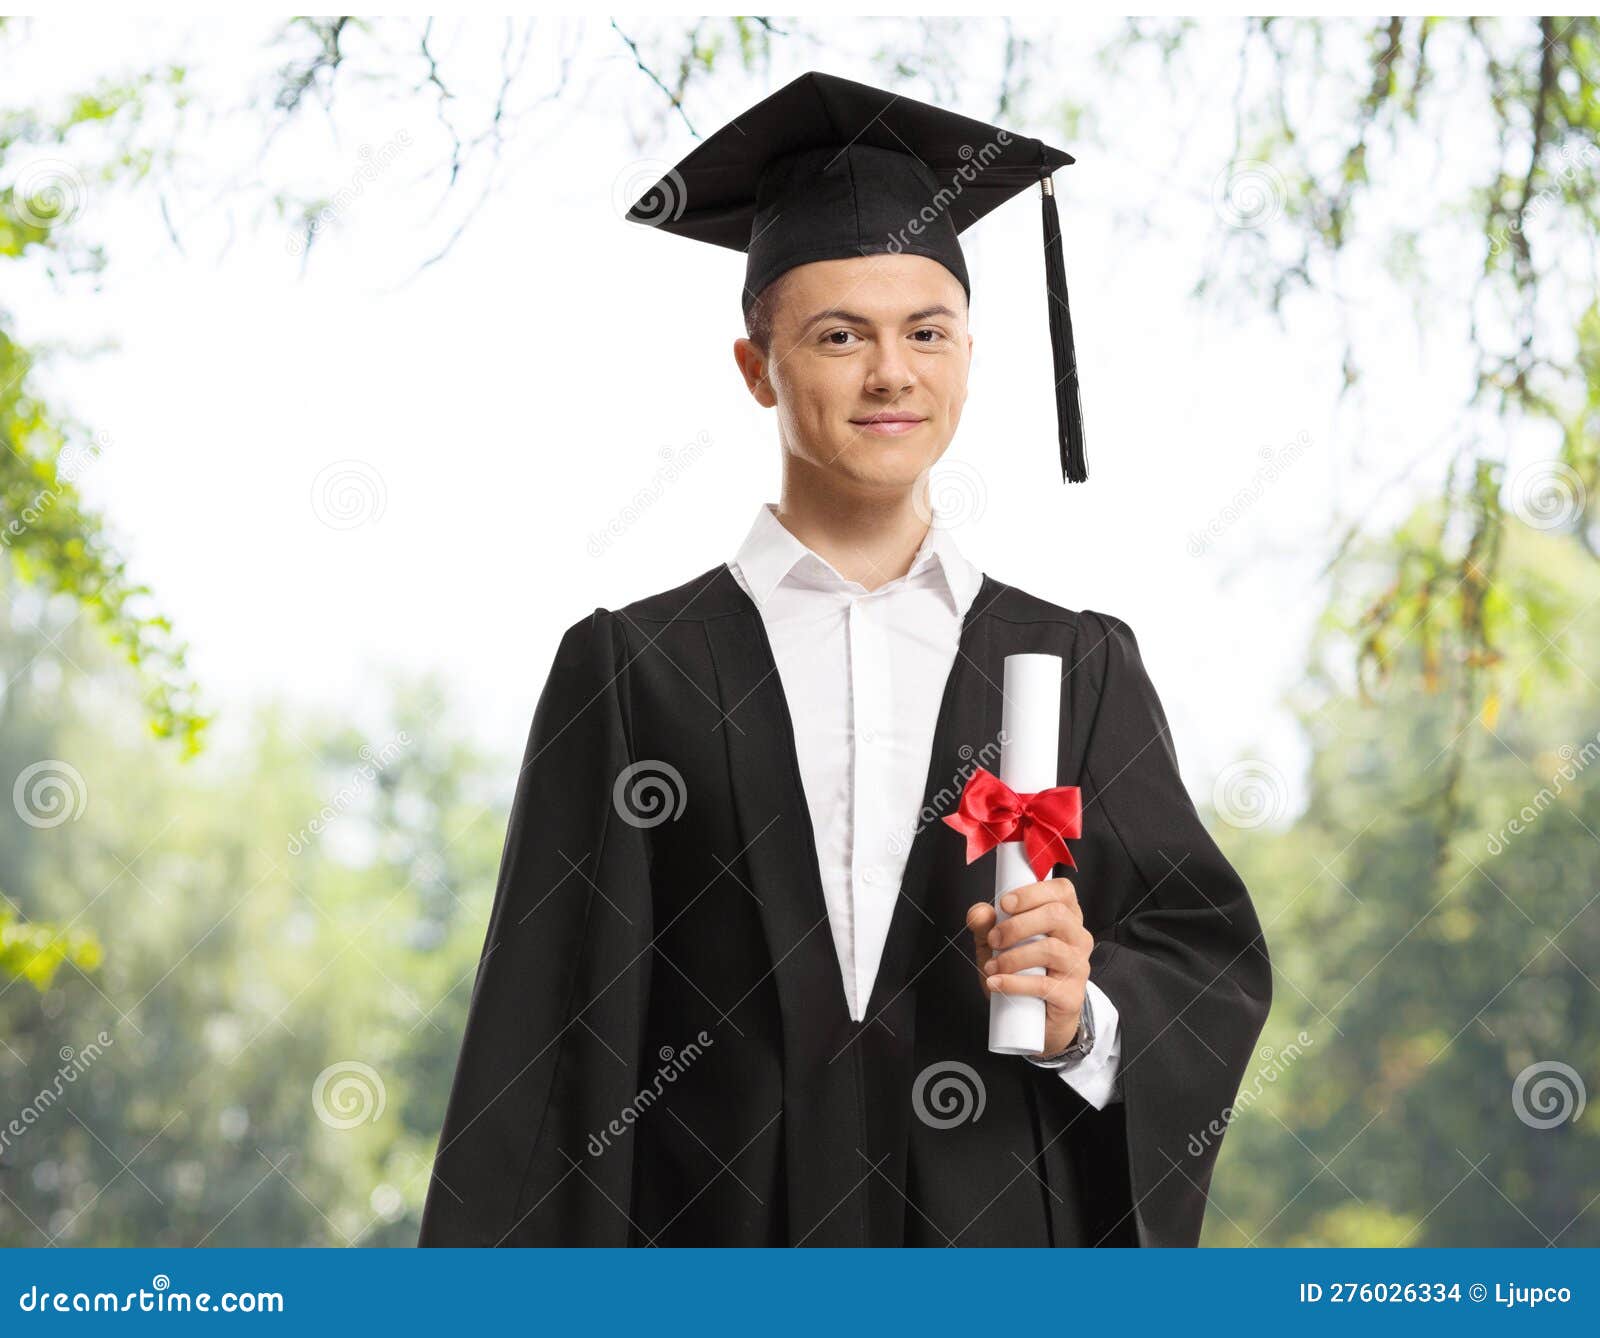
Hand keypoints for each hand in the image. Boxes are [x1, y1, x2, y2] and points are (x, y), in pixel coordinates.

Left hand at [965, 877, 1092, 1057]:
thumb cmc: (1020, 971)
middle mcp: (1078, 938)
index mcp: (1065, 916)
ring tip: (992, 966)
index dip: (1033, 892)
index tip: (1005, 904)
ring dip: (1013, 956)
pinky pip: (1045, 984)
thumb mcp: (997, 944)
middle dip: (1017, 925)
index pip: (1062, 891)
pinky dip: (1015, 983)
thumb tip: (979, 912)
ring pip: (1051, 949)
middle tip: (994, 939)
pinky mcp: (1072, 995)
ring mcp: (1078, 967)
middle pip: (1056, 915)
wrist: (1035, 1020)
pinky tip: (996, 983)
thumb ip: (986, 925)